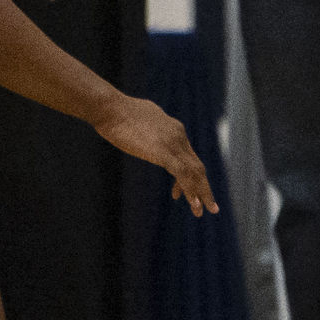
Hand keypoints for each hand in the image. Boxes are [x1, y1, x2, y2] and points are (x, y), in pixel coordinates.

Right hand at [91, 93, 218, 216]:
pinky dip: (190, 191)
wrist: (108, 108)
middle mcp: (178, 135)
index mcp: (174, 128)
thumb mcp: (139, 117)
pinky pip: (183, 175)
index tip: (177, 192)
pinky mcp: (164, 152)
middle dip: (203, 188)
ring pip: (195, 172)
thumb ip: (148, 126)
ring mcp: (173, 144)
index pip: (188, 156)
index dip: (188, 175)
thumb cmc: (114, 111)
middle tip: (211, 207)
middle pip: (197, 166)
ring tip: (202, 212)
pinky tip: (194, 205)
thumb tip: (143, 130)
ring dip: (202, 194)